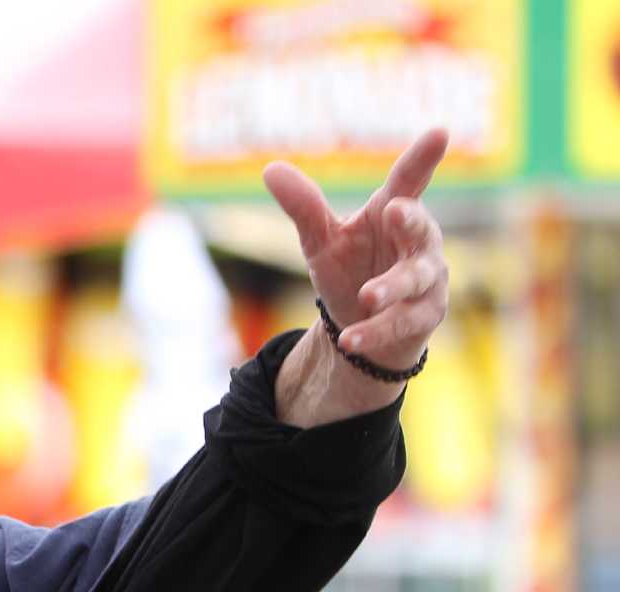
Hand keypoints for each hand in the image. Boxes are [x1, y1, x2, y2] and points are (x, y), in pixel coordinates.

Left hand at [263, 129, 449, 372]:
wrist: (362, 322)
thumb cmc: (350, 268)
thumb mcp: (321, 240)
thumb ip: (304, 207)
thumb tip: (271, 169)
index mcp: (393, 213)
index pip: (408, 181)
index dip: (423, 158)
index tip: (439, 132)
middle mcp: (419, 241)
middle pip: (421, 227)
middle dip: (411, 220)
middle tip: (395, 212)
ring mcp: (428, 277)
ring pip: (416, 278)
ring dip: (391, 286)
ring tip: (367, 296)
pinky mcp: (426, 314)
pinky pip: (403, 322)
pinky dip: (376, 331)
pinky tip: (350, 341)